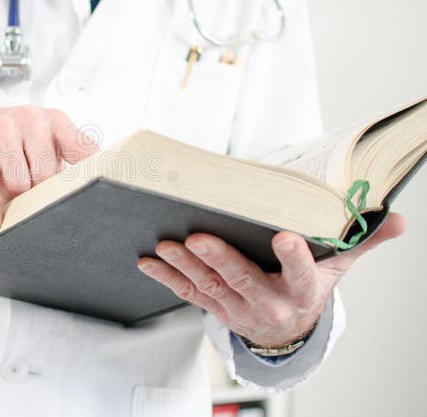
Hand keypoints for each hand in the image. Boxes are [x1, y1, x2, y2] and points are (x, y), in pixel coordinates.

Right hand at [0, 106, 98, 233]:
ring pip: (18, 181)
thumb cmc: (16, 145)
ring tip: (8, 188)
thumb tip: (80, 203)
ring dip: (12, 195)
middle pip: (47, 175)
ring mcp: (3, 124)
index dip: (94, 174)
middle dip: (39, 193)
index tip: (101, 196)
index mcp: (56, 121)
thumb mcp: (44, 149)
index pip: (83, 150)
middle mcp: (32, 118)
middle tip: (31, 194)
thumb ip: (65, 168)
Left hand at [137, 213, 406, 346]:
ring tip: (167, 245)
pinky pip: (189, 294)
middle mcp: (267, 303)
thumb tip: (398, 219)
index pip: (302, 275)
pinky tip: (149, 261)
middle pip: (243, 281)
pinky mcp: (215, 307)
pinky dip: (167, 278)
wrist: (287, 329)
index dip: (294, 258)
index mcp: (300, 291)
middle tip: (199, 237)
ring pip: (210, 288)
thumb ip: (363, 241)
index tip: (284, 237)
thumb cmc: (308, 287)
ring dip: (186, 267)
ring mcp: (236, 308)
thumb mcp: (339, 268)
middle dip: (220, 260)